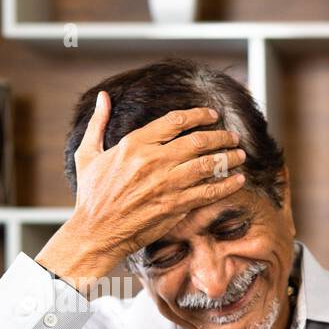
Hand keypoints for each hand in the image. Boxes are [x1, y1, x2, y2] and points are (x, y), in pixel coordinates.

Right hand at [55, 93, 248, 267]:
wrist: (97, 231)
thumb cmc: (91, 194)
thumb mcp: (88, 153)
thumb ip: (98, 123)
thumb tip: (103, 97)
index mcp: (134, 144)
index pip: (175, 121)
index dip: (198, 115)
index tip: (212, 115)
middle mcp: (153, 161)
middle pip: (197, 141)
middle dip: (220, 137)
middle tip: (232, 137)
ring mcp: (166, 184)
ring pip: (207, 165)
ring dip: (228, 158)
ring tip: (240, 155)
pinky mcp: (175, 206)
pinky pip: (209, 192)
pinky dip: (227, 185)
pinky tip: (238, 180)